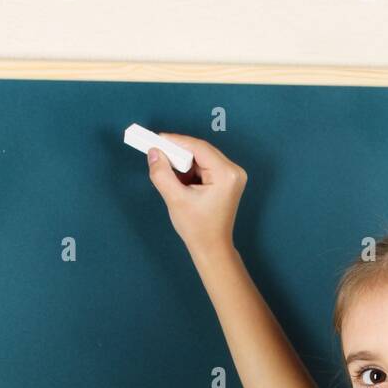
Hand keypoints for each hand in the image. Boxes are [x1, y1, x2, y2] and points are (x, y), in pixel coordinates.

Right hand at [146, 133, 247, 256]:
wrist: (211, 248)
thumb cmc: (197, 228)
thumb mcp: (175, 199)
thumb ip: (162, 174)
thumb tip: (153, 152)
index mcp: (226, 174)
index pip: (198, 147)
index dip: (176, 141)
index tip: (156, 139)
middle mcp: (234, 171)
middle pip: (201, 151)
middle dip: (179, 153)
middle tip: (158, 155)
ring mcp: (232, 176)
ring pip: (202, 158)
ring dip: (184, 164)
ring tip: (170, 175)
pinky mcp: (227, 180)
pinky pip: (205, 166)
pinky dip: (191, 171)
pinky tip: (181, 182)